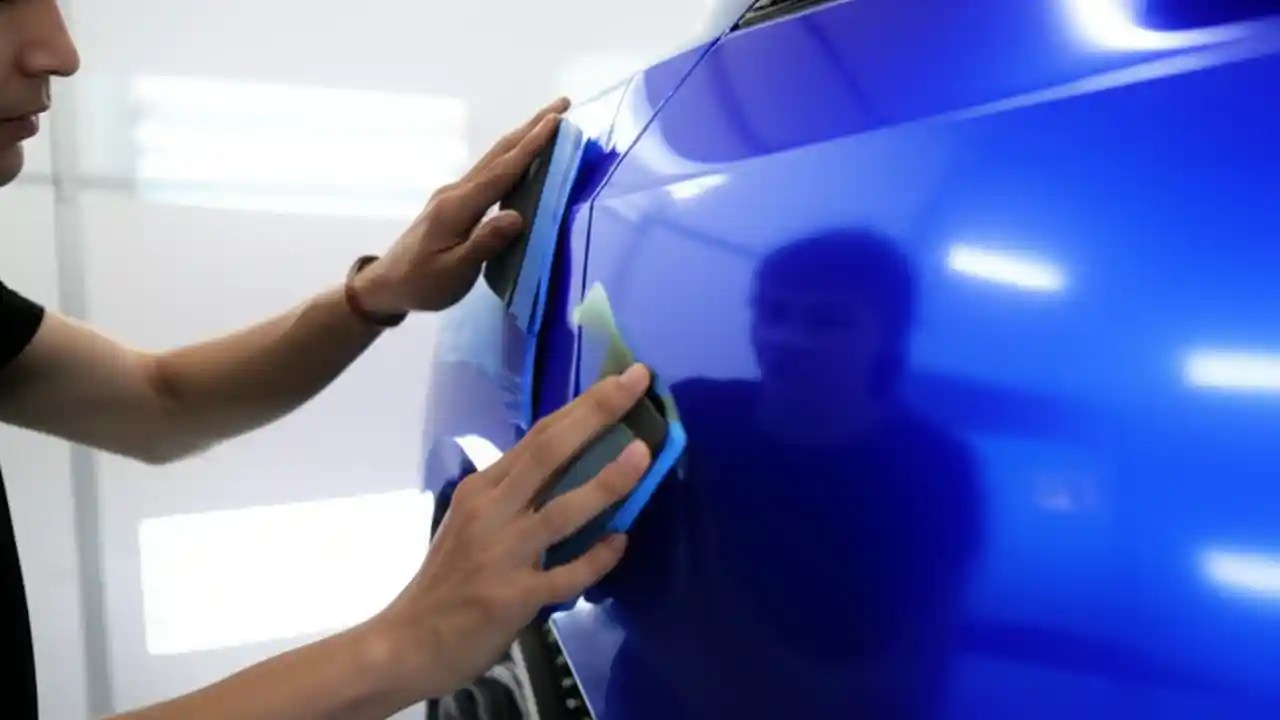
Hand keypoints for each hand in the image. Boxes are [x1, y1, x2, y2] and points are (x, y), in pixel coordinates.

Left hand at [354, 97, 570, 313]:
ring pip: (494, 159)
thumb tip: (517, 216)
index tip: (557, 120)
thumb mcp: (454, 272)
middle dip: (532, 126)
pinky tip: (522, 158)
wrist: (388, 285)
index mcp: (458, 207)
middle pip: (499, 152)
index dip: (531, 146)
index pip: (502, 171)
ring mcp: (454, 195)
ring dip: (523, 137)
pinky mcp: (455, 203)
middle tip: (563, 103)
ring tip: (550, 121)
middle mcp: (457, 192)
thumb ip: (484, 243)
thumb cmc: (422, 284)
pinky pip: (490, 172)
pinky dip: (512, 157)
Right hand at [366, 364, 653, 703]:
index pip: (539, 436)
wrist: (405, 643)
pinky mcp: (511, 598)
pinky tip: (620, 543)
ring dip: (605, 483)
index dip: (584, 405)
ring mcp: (501, 555)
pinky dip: (595, 558)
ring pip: (561, 510)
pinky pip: (565, 574)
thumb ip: (516, 498)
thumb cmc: (447, 582)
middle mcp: (490, 512)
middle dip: (596, 414)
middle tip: (637, 384)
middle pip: (548, 453)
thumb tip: (574, 469)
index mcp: (483, 490)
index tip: (623, 378)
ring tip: (642, 456)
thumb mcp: (473, 524)